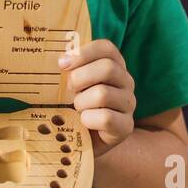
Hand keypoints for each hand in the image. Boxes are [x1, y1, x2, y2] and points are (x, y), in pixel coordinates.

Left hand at [58, 39, 135, 157]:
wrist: (78, 140)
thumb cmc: (72, 106)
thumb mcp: (68, 84)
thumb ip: (67, 68)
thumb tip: (59, 59)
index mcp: (114, 65)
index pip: (106, 48)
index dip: (83, 53)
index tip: (62, 64)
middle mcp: (126, 82)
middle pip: (108, 68)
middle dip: (80, 78)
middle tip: (69, 90)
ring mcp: (129, 104)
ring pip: (103, 94)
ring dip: (81, 102)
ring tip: (77, 109)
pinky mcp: (126, 126)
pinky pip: (105, 118)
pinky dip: (88, 120)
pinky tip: (84, 122)